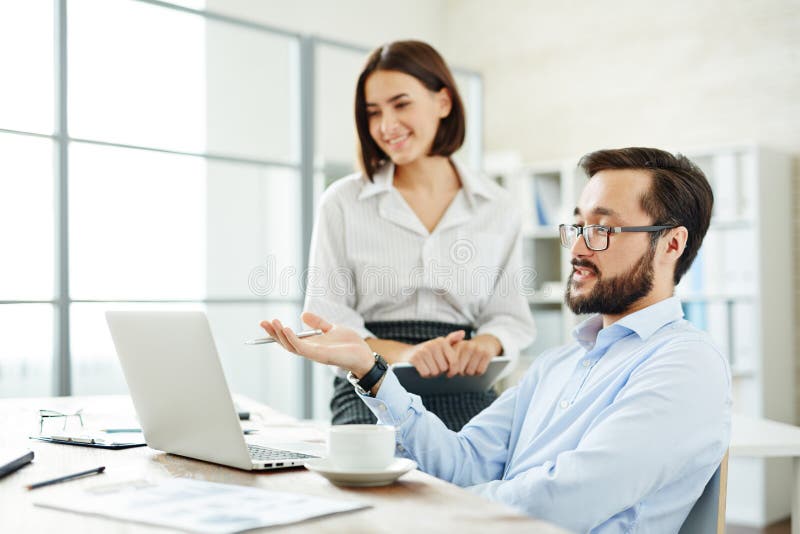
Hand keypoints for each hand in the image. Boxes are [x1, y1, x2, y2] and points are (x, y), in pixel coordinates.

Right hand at [259, 312, 373, 376]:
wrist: (364, 354)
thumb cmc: (350, 345)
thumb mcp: (331, 329)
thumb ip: (317, 323)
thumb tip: (302, 315)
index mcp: (311, 345)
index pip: (289, 339)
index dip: (277, 332)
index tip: (267, 322)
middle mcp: (310, 351)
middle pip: (286, 344)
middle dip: (273, 334)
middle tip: (263, 322)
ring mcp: (314, 354)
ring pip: (291, 346)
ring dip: (280, 335)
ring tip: (273, 323)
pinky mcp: (320, 355)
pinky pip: (302, 348)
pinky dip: (293, 339)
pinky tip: (287, 329)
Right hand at [400, 330, 464, 377]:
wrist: (405, 354)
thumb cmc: (427, 352)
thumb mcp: (439, 345)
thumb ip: (451, 340)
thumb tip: (463, 333)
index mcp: (441, 341)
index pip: (454, 361)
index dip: (453, 371)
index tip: (449, 374)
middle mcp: (433, 344)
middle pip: (444, 368)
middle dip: (439, 371)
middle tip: (433, 367)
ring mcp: (423, 350)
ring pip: (435, 372)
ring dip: (431, 374)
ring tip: (427, 368)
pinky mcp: (415, 358)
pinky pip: (426, 373)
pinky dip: (424, 374)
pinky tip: (421, 370)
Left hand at [449, 334, 501, 376]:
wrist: (486, 342)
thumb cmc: (468, 350)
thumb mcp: (458, 350)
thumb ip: (449, 359)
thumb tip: (449, 374)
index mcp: (459, 345)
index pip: (452, 365)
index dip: (452, 371)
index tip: (452, 372)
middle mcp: (468, 346)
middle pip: (460, 370)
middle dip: (461, 372)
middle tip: (463, 369)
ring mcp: (478, 349)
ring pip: (470, 372)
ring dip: (470, 372)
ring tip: (471, 366)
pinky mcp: (487, 354)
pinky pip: (480, 371)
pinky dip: (478, 372)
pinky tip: (478, 366)